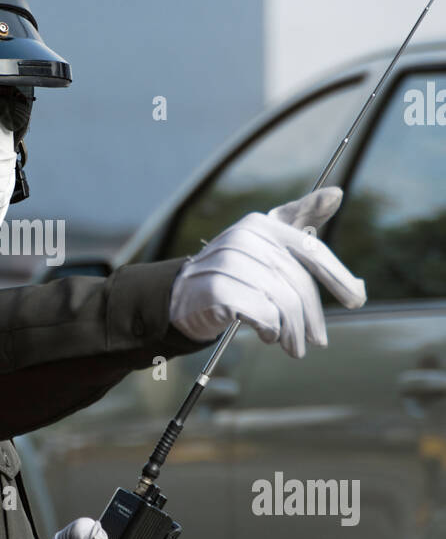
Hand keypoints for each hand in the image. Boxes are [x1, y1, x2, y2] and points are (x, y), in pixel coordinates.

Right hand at [168, 187, 365, 358]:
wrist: (182, 296)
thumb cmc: (233, 271)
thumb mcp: (266, 241)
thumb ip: (301, 218)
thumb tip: (337, 193)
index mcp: (261, 224)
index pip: (311, 251)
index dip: (338, 277)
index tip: (357, 299)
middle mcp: (244, 238)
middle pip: (299, 283)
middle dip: (312, 317)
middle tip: (318, 339)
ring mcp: (228, 263)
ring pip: (284, 303)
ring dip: (293, 331)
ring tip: (292, 344)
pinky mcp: (218, 290)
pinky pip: (263, 315)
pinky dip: (270, 331)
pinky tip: (266, 334)